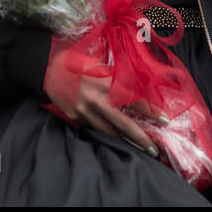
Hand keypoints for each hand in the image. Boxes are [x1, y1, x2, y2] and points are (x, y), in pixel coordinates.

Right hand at [43, 63, 163, 156]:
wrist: (46, 68)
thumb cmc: (76, 61)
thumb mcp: (100, 64)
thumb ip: (117, 77)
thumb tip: (138, 87)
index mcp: (107, 82)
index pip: (135, 100)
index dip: (152, 111)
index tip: (165, 120)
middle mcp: (98, 99)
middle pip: (124, 124)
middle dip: (141, 138)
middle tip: (155, 149)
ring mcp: (85, 111)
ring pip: (109, 132)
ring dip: (124, 141)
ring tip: (138, 149)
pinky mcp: (76, 119)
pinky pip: (94, 129)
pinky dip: (104, 133)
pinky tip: (114, 138)